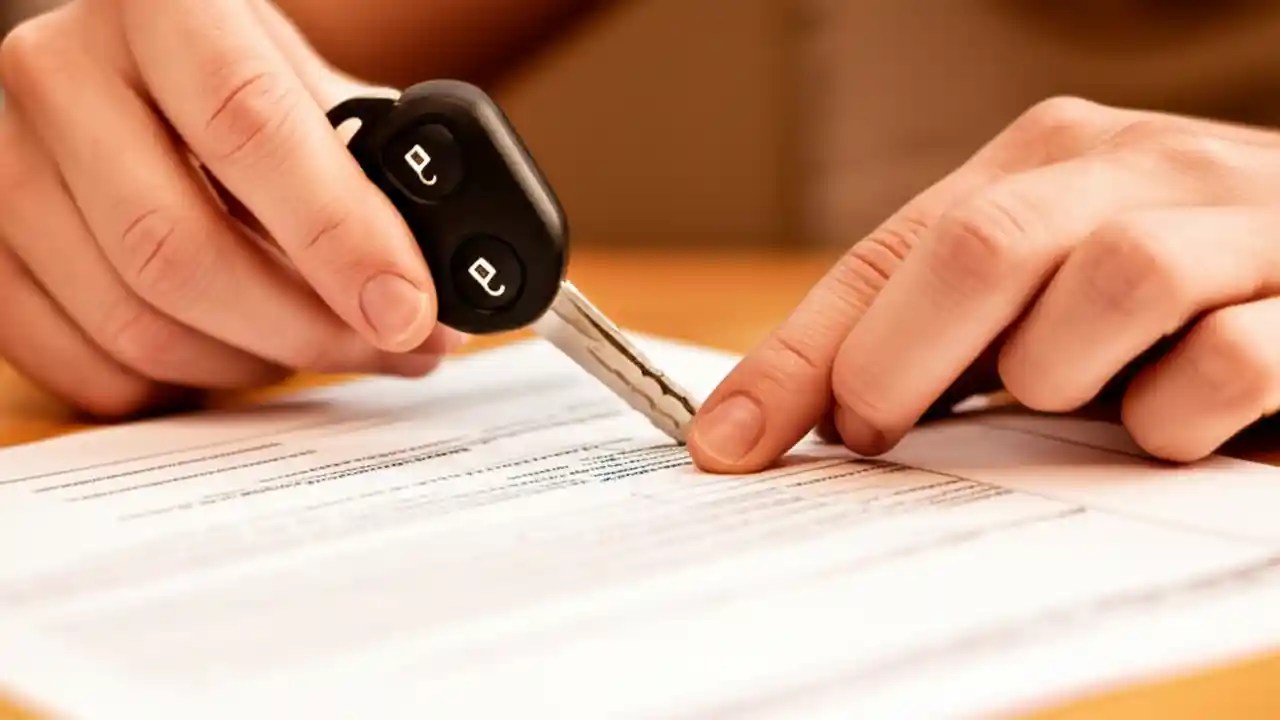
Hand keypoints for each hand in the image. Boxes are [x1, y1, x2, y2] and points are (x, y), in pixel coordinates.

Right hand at [0, 0, 457, 416]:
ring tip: (326, 346)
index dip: (338, 236)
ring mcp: (6, 164)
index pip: (249, 128)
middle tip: (391, 346)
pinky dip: (184, 388)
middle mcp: (60, 73)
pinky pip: (87, 367)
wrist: (131, 71)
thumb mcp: (308, 87)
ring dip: (255, 364)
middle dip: (308, 327)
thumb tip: (440, 285)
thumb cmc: (237, 79)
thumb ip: (369, 170)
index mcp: (161, 7)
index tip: (406, 310)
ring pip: (135, 323)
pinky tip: (240, 357)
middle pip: (177, 250)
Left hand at [689, 97, 1279, 470]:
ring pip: (1113, 281)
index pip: (892, 252)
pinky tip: (1168, 425)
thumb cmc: (1171, 292)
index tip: (731, 443)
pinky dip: (1174, 416)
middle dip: (901, 363)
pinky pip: (1226, 362)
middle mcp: (1136, 166)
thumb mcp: (1041, 291)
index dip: (802, 354)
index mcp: (1048, 157)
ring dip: (1062, 373)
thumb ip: (940, 333)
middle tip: (877, 435)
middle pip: (981, 246)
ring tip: (1073, 400)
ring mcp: (1237, 220)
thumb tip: (786, 420)